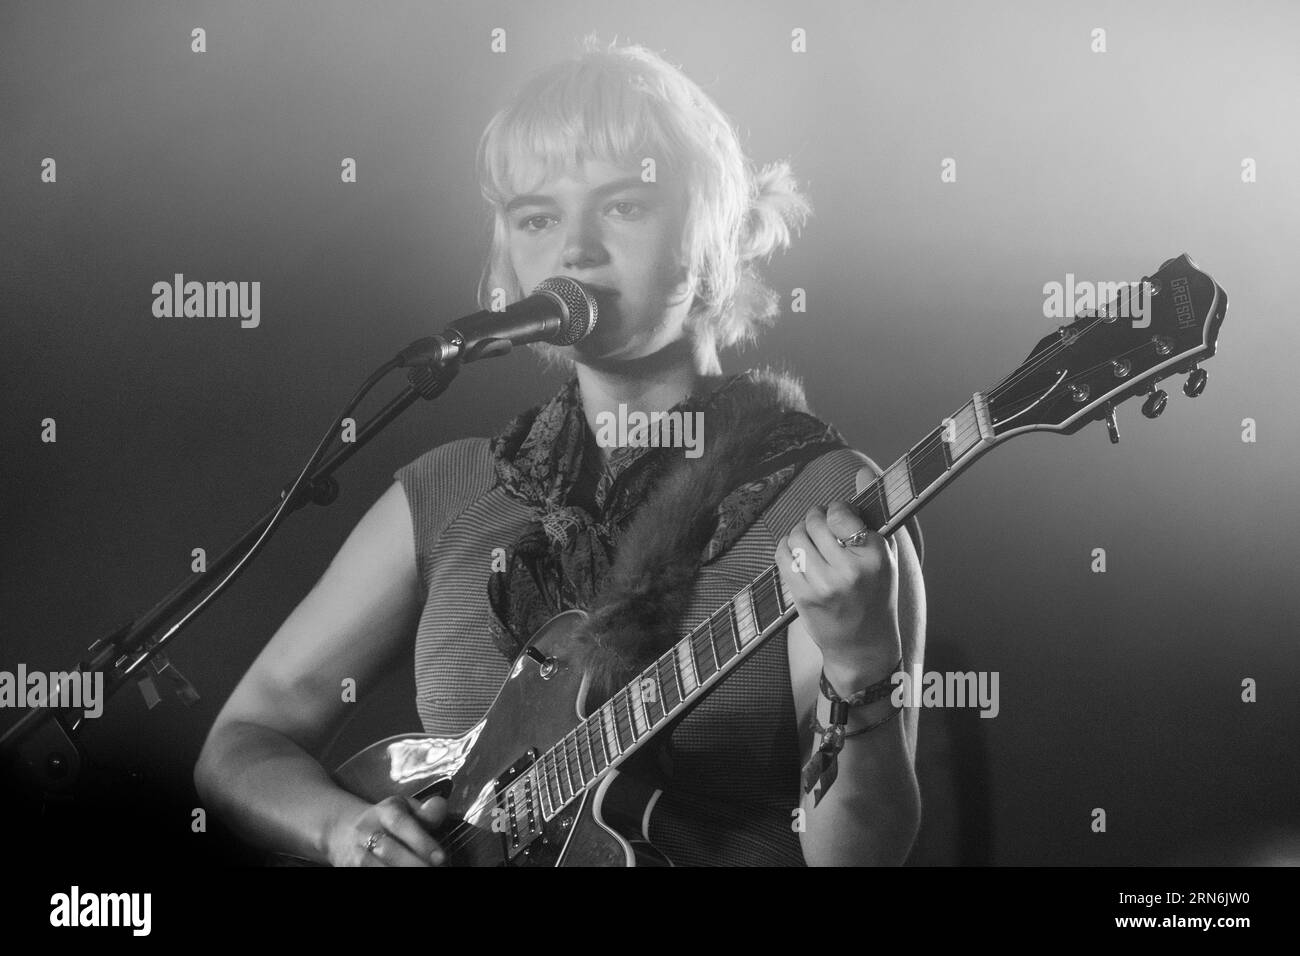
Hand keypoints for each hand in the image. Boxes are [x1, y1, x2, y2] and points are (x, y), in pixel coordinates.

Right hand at [328, 795, 448, 866]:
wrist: (342, 830)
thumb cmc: (385, 821)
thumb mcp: (405, 808)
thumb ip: (425, 812)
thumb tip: (441, 807)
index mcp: (384, 812)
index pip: (402, 824)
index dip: (422, 842)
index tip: (441, 858)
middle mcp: (366, 831)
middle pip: (389, 850)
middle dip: (414, 864)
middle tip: (436, 870)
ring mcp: (354, 853)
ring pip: (375, 867)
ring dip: (400, 873)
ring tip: (424, 874)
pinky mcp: (348, 868)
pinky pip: (366, 873)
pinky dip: (385, 876)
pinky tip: (405, 878)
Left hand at [775, 466, 901, 687]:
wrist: (863, 646)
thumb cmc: (877, 595)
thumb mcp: (886, 554)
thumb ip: (874, 513)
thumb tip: (861, 470)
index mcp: (875, 556)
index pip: (841, 512)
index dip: (837, 511)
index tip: (841, 518)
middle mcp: (849, 569)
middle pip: (815, 521)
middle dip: (815, 519)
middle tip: (822, 529)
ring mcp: (823, 584)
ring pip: (796, 536)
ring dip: (800, 533)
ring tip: (812, 544)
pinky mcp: (802, 596)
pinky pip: (783, 555)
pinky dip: (787, 549)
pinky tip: (799, 556)